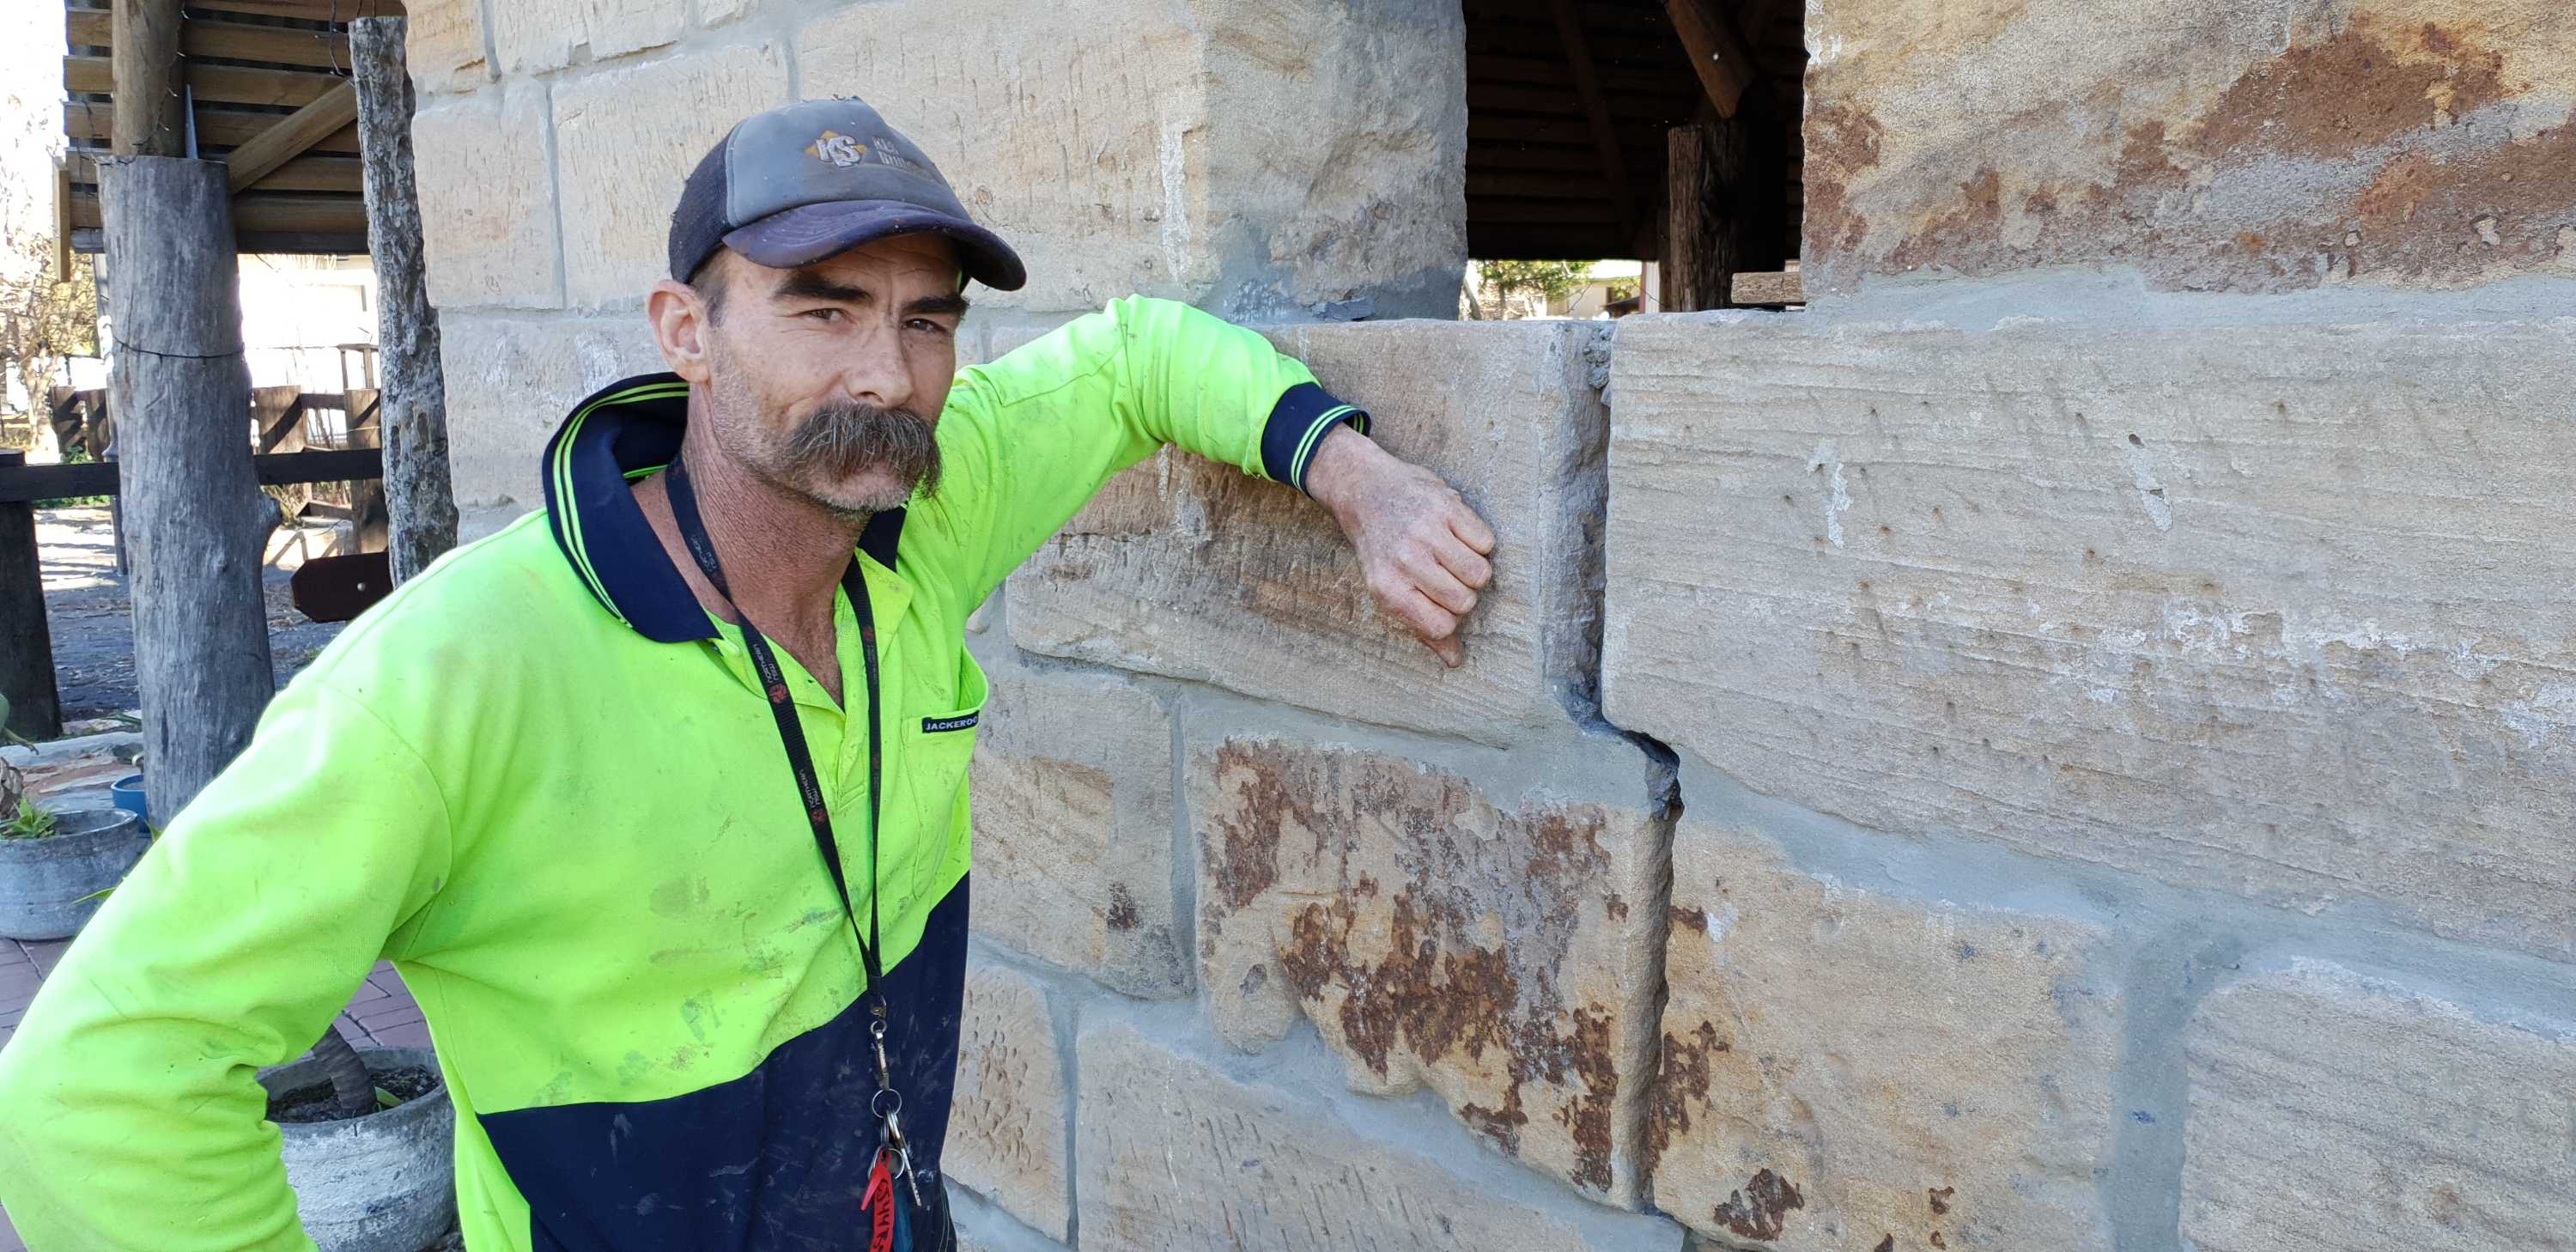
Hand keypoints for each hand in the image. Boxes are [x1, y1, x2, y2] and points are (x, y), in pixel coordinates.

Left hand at [1304, 424, 1496, 667]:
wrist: (1364, 489)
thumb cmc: (1381, 547)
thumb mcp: (1387, 589)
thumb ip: (1421, 626)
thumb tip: (1455, 660)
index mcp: (1388, 588)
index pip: (1440, 626)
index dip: (1448, 619)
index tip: (1439, 604)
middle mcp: (1405, 560)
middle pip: (1464, 601)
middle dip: (1462, 592)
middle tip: (1444, 575)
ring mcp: (1426, 531)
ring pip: (1480, 573)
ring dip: (1473, 568)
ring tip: (1452, 555)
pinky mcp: (1446, 505)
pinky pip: (1485, 541)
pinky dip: (1478, 541)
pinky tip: (1457, 533)